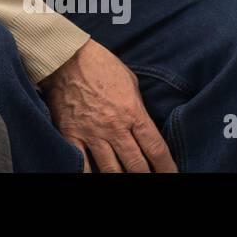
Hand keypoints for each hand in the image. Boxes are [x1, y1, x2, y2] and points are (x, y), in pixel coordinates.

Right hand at [39, 39, 177, 172]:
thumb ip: (138, 107)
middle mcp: (114, 126)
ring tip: (126, 178)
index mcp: (132, 111)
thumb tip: (143, 127)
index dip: (167, 168)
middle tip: (150, 179)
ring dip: (121, 178)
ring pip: (111, 170)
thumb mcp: (129, 81)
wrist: (65, 57)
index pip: (156, 149)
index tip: (171, 175)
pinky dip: (91, 175)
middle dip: (146, 176)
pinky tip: (98, 177)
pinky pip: (82, 165)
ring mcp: (91, 133)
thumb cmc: (100, 64)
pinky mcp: (71, 134)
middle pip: (136, 165)